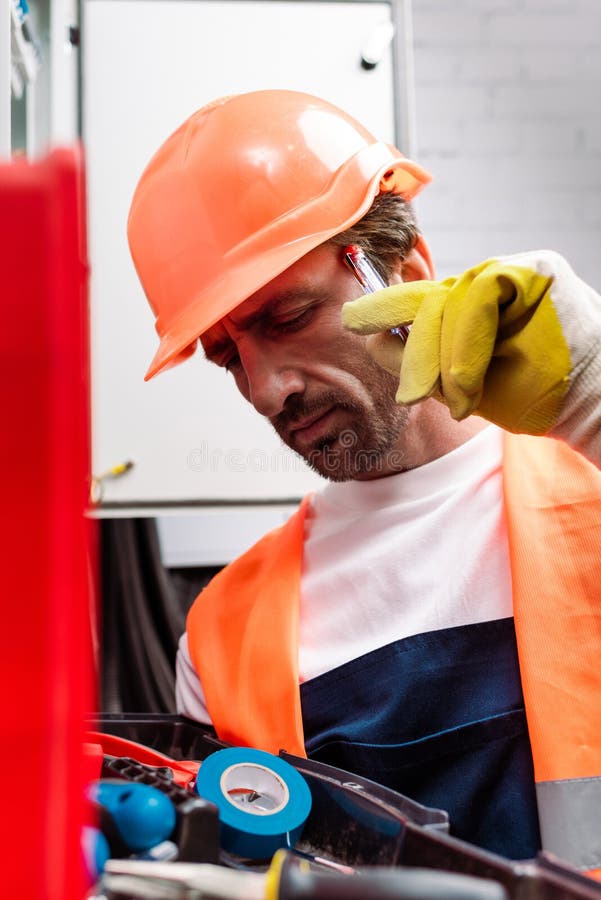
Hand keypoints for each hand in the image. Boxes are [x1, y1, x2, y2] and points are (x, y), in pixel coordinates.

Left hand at [342, 251, 578, 433]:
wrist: (589, 404)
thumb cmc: (530, 396)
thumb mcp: (460, 386)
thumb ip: (420, 362)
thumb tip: (373, 341)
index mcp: (469, 307)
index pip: (420, 301)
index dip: (384, 307)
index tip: (352, 320)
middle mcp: (488, 282)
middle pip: (430, 301)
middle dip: (416, 350)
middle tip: (413, 392)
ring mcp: (513, 270)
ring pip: (452, 298)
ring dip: (448, 356)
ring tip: (459, 396)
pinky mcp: (537, 267)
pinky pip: (483, 291)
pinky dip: (470, 338)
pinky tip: (469, 378)